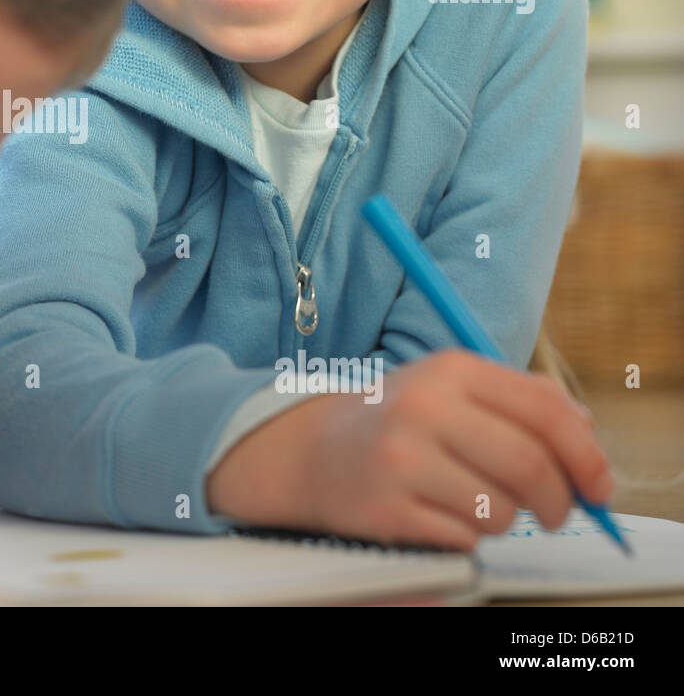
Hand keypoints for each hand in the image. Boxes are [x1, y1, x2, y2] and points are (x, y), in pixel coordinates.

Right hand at [206, 350, 611, 550]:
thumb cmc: (397, 421)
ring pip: (500, 511)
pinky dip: (463, 536)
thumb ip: (522, 400)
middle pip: (530, 467)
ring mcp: (401, 459)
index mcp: (449, 370)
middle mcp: (423, 407)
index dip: (587, 456)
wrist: (310, 450)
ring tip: (469, 501)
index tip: (599, 485)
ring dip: (501, 519)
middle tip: (555, 512)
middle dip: (558, 501)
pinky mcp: (386, 508)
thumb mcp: (452, 387)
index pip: (546, 413)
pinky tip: (435, 513)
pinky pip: (462, 539)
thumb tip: (588, 436)